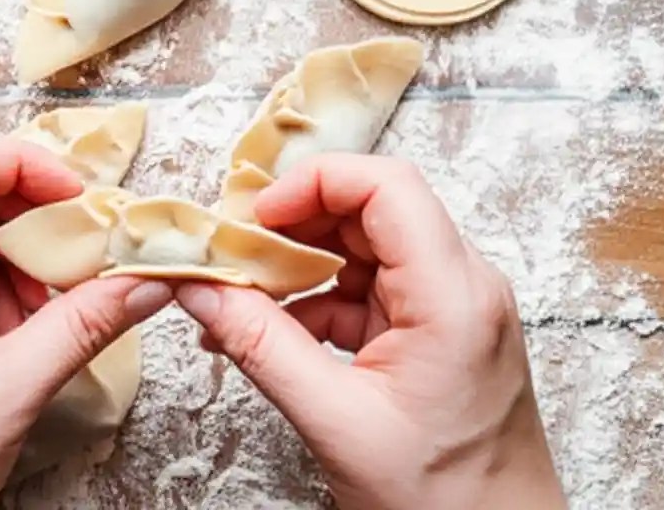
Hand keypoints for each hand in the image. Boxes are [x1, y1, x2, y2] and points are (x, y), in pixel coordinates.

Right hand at [176, 155, 564, 509]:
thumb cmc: (445, 500)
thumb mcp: (335, 420)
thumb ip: (260, 347)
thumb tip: (201, 290)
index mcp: (454, 298)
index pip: (387, 188)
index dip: (313, 184)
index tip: (254, 214)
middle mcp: (462, 289)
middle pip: (371, 212)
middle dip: (293, 224)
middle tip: (232, 251)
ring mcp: (450, 309)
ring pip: (363, 250)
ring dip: (297, 266)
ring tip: (238, 298)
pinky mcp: (433, 333)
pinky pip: (365, 292)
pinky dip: (312, 304)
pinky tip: (267, 332)